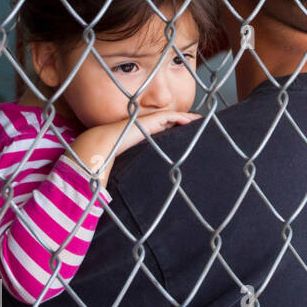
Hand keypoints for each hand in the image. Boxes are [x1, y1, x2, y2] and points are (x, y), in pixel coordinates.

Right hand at [71, 110, 198, 182]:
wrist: (104, 144)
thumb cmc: (115, 155)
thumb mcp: (133, 162)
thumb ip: (139, 168)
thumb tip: (139, 190)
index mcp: (146, 134)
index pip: (167, 130)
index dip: (179, 130)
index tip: (192, 136)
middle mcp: (148, 126)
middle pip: (173, 122)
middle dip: (187, 123)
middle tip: (202, 126)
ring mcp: (149, 121)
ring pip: (174, 117)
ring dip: (189, 118)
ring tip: (202, 120)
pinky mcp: (150, 119)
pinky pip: (170, 116)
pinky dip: (182, 117)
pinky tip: (193, 120)